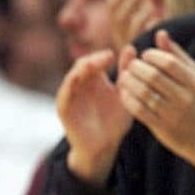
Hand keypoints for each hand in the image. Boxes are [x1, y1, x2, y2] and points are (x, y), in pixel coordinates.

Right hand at [57, 48, 133, 184]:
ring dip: (82, 69)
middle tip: (107, 57)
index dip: (102, 56)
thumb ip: (126, 75)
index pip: (94, 61)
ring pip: (72, 76)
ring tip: (95, 65)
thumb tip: (131, 48)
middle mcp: (80, 85)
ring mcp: (70, 95)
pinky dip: (70, 84)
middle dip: (93, 59)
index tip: (114, 55)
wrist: (103, 147)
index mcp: (93, 81)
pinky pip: (65, 92)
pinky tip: (78, 78)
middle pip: (82, 65)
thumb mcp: (123, 96)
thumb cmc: (114, 122)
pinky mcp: (63, 107)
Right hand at [106, 0, 164, 49]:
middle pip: (115, 2)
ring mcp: (123, 38)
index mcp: (117, 20)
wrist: (154, 77)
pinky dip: (143, 18)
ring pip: (122, 14)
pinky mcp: (133, 48)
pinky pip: (135, 30)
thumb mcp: (157, 17)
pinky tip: (154, 8)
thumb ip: (156, 0)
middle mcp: (116, 29)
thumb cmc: (157, 43)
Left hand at [117, 30, 194, 178]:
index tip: (144, 56)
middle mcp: (185, 97)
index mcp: (193, 82)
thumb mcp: (192, 76)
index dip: (152, 55)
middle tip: (131, 66)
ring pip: (143, 92)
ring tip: (124, 77)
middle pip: (153, 76)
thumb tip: (160, 33)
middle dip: (136, 67)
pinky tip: (124, 92)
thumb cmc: (194, 98)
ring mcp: (173, 113)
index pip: (168, 63)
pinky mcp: (161, 126)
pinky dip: (127, 98)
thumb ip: (175, 54)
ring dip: (128, 82)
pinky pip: (138, 110)